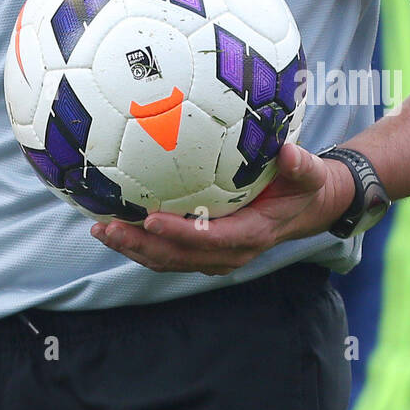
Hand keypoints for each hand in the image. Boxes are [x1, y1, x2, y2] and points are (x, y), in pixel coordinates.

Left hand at [90, 142, 354, 273]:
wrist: (305, 208)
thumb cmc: (303, 186)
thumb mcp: (309, 174)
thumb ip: (301, 165)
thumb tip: (287, 150)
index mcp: (252, 234)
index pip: (212, 239)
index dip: (181, 234)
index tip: (152, 220)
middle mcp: (230, 252)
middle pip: (180, 257)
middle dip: (143, 246)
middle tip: (110, 227)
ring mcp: (214, 255)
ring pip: (168, 259)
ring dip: (133, 248)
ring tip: (101, 229)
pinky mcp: (202, 250)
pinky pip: (167, 252)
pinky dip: (139, 243)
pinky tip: (112, 224)